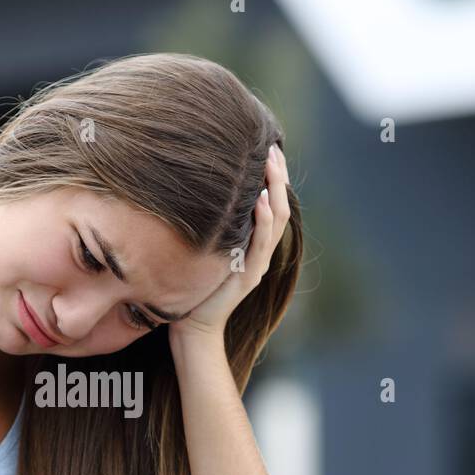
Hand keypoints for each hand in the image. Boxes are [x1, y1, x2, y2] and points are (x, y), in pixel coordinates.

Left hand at [170, 142, 290, 342]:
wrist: (195, 326)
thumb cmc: (197, 286)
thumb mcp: (208, 248)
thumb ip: (215, 226)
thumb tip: (203, 193)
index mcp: (255, 244)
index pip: (272, 204)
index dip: (275, 178)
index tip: (268, 149)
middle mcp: (261, 252)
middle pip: (279, 207)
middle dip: (278, 177)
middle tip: (273, 148)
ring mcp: (258, 263)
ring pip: (275, 221)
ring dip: (275, 190)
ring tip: (271, 165)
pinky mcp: (248, 275)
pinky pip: (259, 243)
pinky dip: (261, 220)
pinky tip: (259, 199)